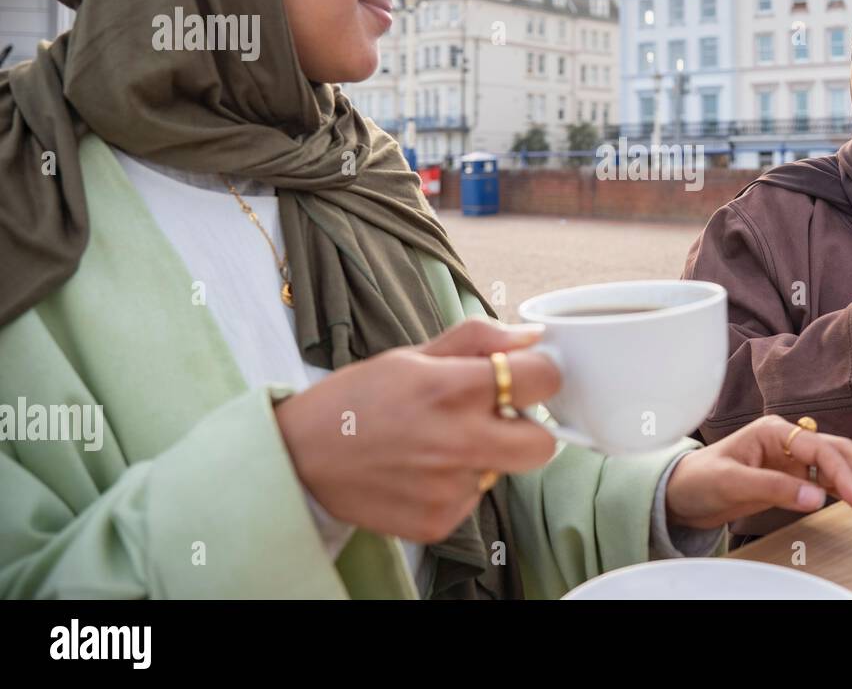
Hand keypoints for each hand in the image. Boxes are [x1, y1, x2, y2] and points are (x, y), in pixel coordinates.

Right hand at [274, 317, 560, 542]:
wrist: (300, 458)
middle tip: (496, 418)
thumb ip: (477, 340)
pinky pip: (474, 499)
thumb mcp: (412, 355)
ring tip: (437, 443)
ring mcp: (450, 488)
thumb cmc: (357, 399)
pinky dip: (458, 484)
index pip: (543, 379)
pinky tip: (422, 470)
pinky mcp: (440, 522)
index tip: (527, 376)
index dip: (539, 374)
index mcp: (453, 389)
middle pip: (544, 444)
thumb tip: (531, 336)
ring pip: (504, 471)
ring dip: (486, 455)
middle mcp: (458, 442)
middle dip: (529, 428)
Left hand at [664, 415, 851, 529]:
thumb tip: (817, 498)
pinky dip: (846, 492)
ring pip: (837, 467)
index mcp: (774, 431)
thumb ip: (773, 488)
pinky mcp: (791, 480)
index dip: (844, 475)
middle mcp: (788, 442)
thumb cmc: (700, 479)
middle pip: (837, 453)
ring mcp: (791, 461)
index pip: (821, 450)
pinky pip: (826, 483)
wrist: (681, 494)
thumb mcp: (732, 482)